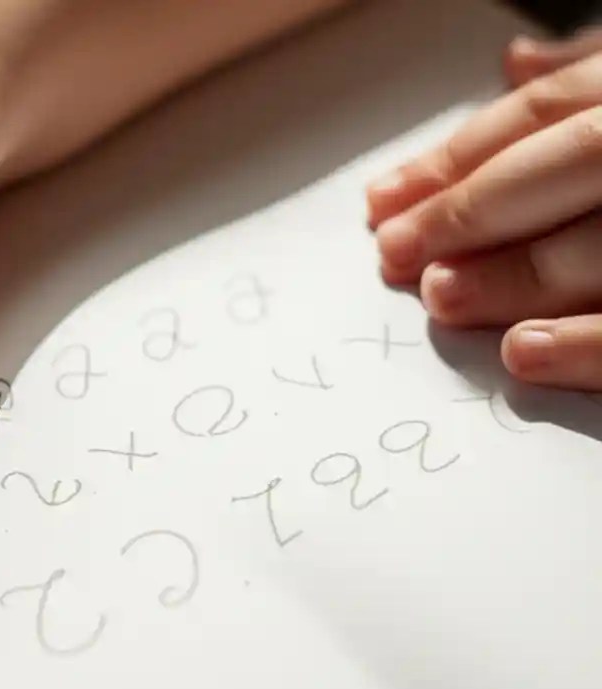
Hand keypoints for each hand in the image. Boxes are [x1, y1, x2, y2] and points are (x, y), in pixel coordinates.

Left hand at [366, 28, 601, 390]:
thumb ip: (588, 80)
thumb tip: (513, 62)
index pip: (547, 114)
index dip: (456, 158)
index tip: (380, 202)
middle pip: (568, 166)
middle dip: (469, 210)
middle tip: (391, 251)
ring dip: (515, 274)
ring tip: (439, 297)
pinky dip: (590, 344)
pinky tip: (520, 354)